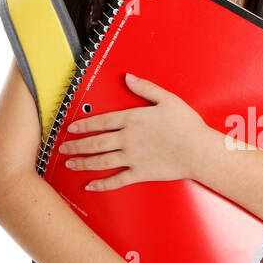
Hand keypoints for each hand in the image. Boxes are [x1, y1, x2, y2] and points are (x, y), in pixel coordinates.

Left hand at [59, 73, 209, 190]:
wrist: (199, 151)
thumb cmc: (186, 125)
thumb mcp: (166, 98)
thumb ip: (145, 87)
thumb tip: (128, 77)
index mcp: (132, 119)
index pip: (100, 121)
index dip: (83, 124)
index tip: (70, 128)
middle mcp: (128, 139)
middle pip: (95, 142)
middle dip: (76, 145)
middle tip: (62, 147)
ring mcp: (132, 157)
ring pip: (101, 161)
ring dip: (83, 162)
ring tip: (70, 163)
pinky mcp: (140, 173)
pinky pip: (116, 180)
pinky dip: (101, 184)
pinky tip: (90, 185)